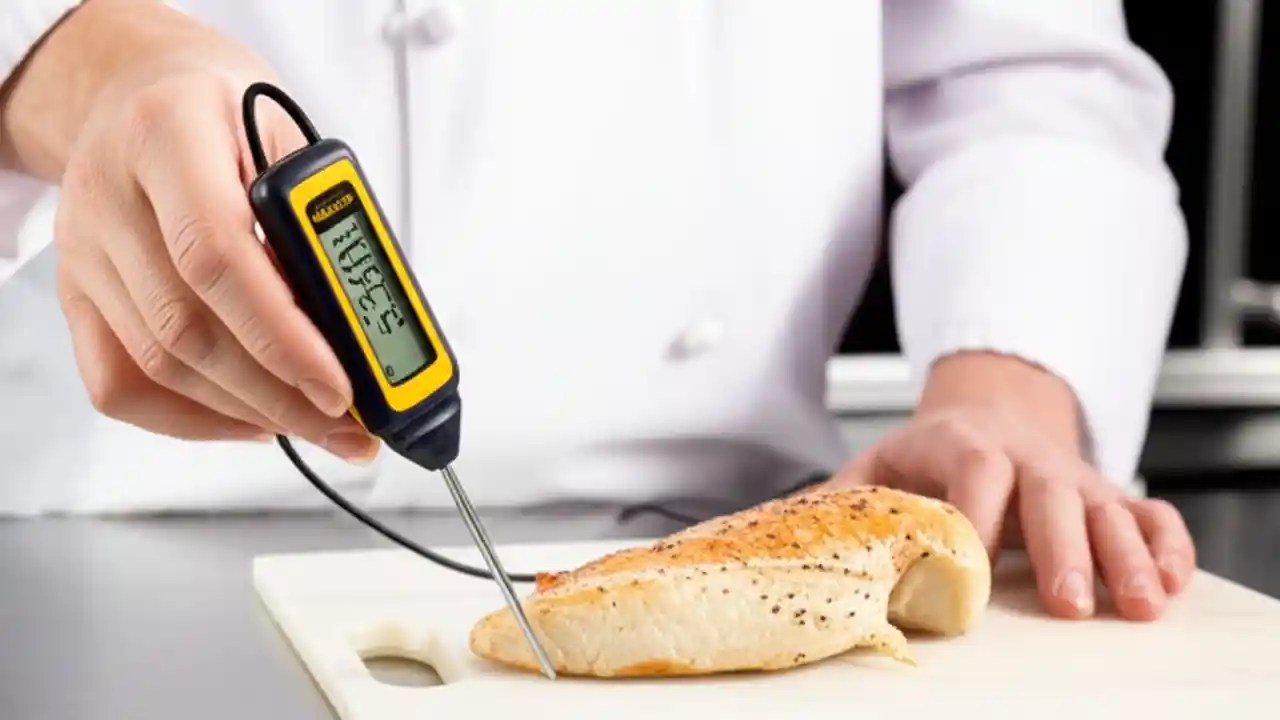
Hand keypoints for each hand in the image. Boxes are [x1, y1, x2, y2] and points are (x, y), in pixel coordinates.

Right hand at [2, 0, 376, 458]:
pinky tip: (251, 419)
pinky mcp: (75, 293)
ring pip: (157, 366)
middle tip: (350, 426)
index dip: (282, 336)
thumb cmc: (225, 110)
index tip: (342, 386)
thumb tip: (360, 332)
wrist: (139, 87)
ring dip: (250, 413)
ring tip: (320, 426)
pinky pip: (118, 383)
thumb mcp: (288, 137)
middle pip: (185, 328)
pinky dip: (191, 418)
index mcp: (167, 133)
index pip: (216, 255)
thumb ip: (314, 225)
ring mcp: (83, 249)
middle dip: (280, 395)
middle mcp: (108, 193)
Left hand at [826, 352, 1194, 620]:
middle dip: (1062, 547)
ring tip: (1136, 604)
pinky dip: (1165, 544)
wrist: (987, 412)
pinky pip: (1149, 511)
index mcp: (962, 445)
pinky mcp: (1105, 493)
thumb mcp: (877, 466)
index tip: (972, 565)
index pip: (976, 470)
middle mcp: (1026, 457)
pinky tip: (1169, 583)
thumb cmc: (928, 455)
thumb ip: (841, 501)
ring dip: (1126, 554)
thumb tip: (781, 534)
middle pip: (1051, 493)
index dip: (976, 514)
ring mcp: (1072, 475)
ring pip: (1108, 507)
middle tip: (1068, 602)